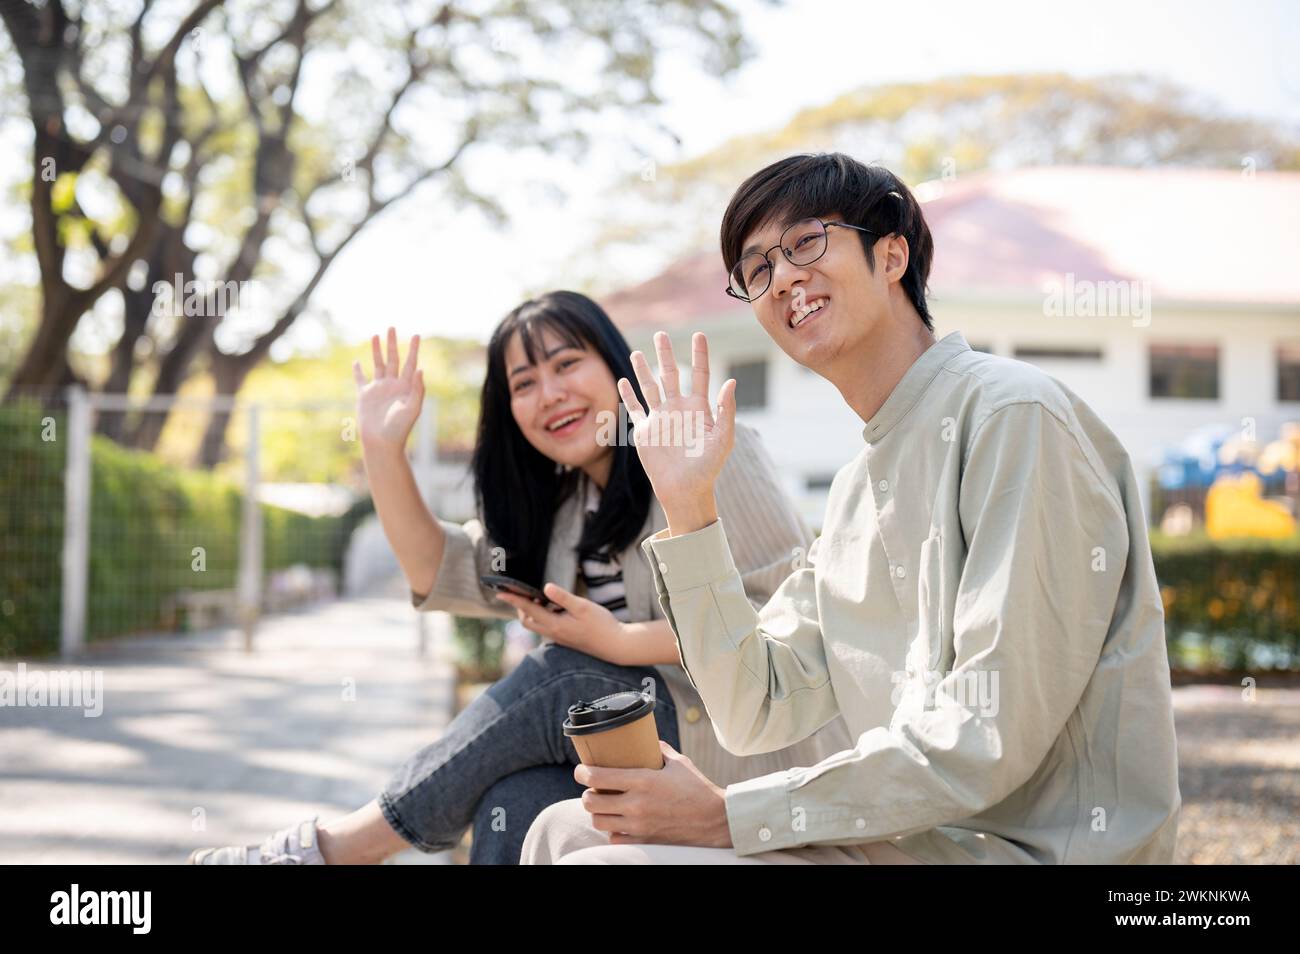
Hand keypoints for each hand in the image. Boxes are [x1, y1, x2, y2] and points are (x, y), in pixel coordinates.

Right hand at [353, 327, 423, 450]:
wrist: (382, 442)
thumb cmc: (399, 428)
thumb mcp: (413, 408)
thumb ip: (417, 388)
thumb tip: (419, 368)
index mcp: (406, 387)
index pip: (410, 363)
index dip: (413, 349)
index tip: (416, 335)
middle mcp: (392, 385)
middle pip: (393, 359)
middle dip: (392, 343)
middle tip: (391, 327)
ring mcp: (378, 389)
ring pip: (377, 364)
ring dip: (376, 351)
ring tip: (375, 335)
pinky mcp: (365, 395)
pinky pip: (360, 380)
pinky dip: (358, 371)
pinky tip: (357, 362)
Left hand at [496, 583, 631, 665]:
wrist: (615, 646)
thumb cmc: (602, 625)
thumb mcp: (583, 607)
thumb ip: (563, 598)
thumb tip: (545, 587)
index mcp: (555, 624)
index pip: (528, 609)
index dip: (513, 599)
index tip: (500, 591)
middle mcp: (553, 633)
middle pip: (527, 620)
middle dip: (520, 606)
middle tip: (521, 591)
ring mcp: (558, 638)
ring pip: (536, 625)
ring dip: (532, 612)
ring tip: (538, 597)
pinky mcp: (565, 639)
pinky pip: (546, 627)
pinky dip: (542, 617)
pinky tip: (553, 608)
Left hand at [575, 740, 732, 847]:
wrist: (715, 820)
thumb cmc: (698, 789)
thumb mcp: (678, 762)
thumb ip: (658, 750)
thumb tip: (645, 740)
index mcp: (643, 780)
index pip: (597, 777)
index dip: (582, 772)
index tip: (580, 770)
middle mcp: (637, 804)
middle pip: (590, 802)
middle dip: (587, 794)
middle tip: (593, 789)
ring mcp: (639, 826)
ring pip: (598, 822)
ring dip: (597, 813)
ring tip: (604, 806)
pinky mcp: (644, 841)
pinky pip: (614, 838)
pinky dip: (612, 830)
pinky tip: (619, 822)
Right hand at [618, 332, 734, 533]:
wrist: (685, 489)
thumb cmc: (708, 466)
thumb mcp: (723, 438)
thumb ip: (725, 409)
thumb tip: (731, 381)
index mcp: (699, 408)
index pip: (700, 374)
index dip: (700, 355)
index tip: (699, 335)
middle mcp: (678, 409)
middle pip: (670, 374)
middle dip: (665, 354)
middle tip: (661, 334)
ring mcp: (660, 418)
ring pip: (650, 387)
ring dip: (643, 370)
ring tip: (637, 352)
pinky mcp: (644, 431)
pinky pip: (635, 409)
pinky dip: (628, 396)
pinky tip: (623, 381)